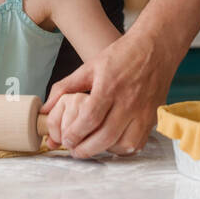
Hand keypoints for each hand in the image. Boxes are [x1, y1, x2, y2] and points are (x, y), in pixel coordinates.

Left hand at [42, 30, 175, 157]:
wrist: (155, 47)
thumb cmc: (121, 55)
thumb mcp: (88, 67)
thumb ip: (64, 88)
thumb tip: (44, 109)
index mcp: (109, 87)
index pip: (89, 119)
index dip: (74, 134)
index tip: (65, 139)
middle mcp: (128, 102)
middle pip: (105, 137)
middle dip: (85, 149)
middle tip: (75, 150)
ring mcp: (143, 111)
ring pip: (124, 144)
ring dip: (105, 150)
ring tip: (92, 147)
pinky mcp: (153, 117)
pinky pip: (139, 142)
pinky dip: (123, 148)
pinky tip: (112, 143)